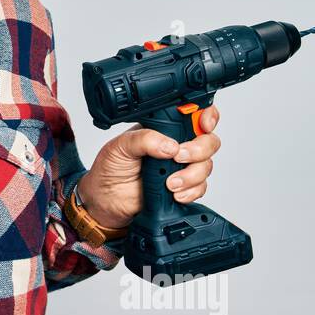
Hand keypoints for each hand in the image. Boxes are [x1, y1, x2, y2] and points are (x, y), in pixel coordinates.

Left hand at [76, 106, 221, 229]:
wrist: (105, 200)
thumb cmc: (111, 168)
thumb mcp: (121, 146)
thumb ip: (145, 139)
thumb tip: (170, 145)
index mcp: (164, 128)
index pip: (194, 115)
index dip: (206, 116)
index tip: (204, 124)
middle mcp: (177, 144)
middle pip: (208, 140)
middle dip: (199, 149)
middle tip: (178, 157)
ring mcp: (181, 166)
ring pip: (206, 165)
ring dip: (192, 174)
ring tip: (170, 182)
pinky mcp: (183, 187)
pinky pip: (200, 188)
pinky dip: (191, 191)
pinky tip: (175, 193)